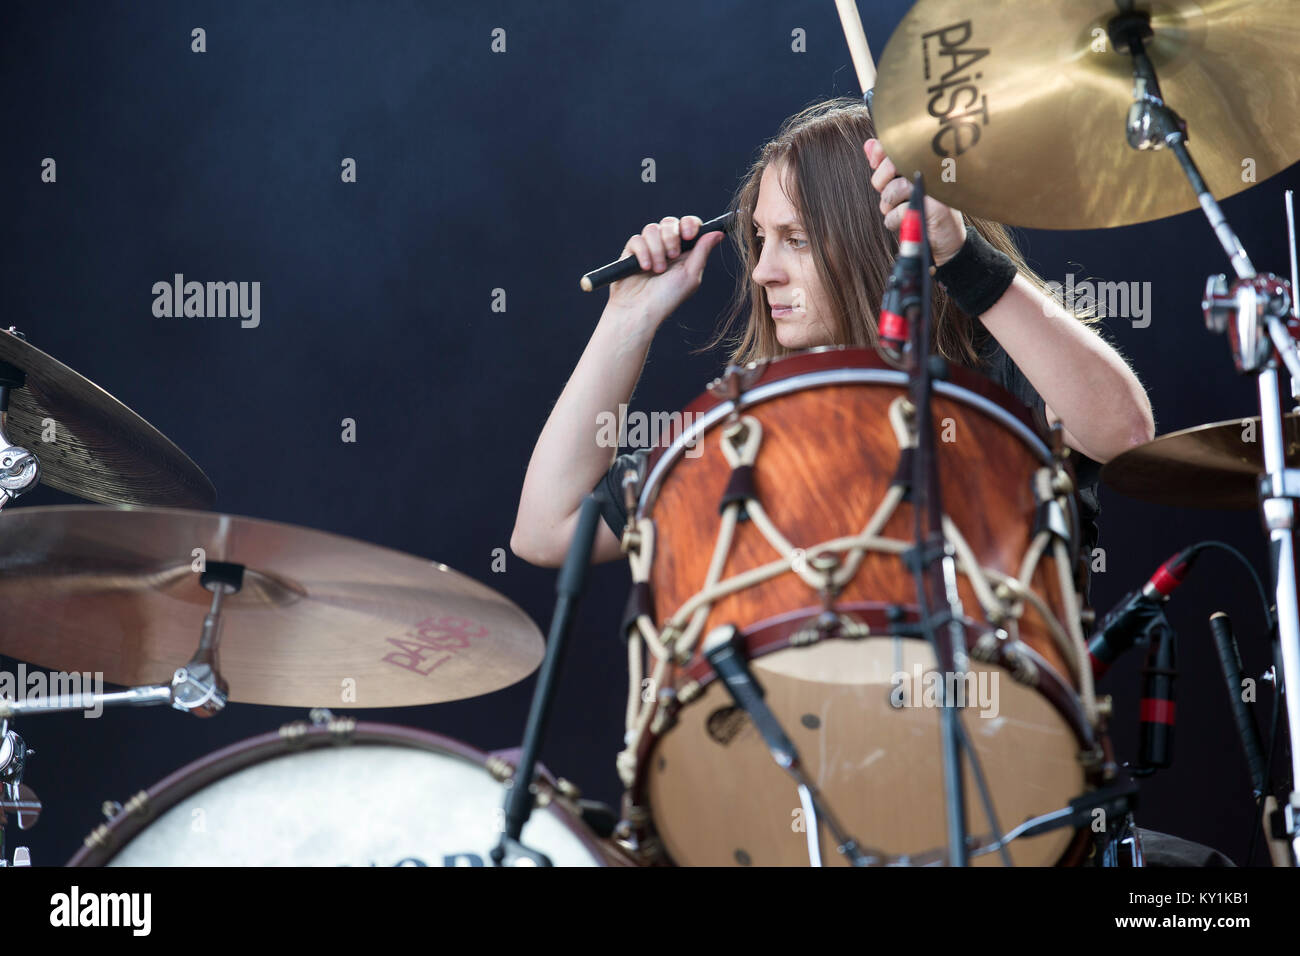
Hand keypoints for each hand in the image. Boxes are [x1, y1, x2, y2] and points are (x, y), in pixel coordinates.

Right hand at [608, 215, 725, 326]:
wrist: (640, 311)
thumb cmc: (667, 298)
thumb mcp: (691, 275)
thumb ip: (703, 251)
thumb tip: (719, 233)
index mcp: (684, 251)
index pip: (689, 224)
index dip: (689, 224)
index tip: (689, 235)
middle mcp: (666, 247)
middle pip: (670, 222)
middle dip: (671, 237)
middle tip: (672, 256)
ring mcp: (648, 249)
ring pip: (652, 229)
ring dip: (657, 249)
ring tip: (658, 270)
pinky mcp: (631, 253)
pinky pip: (636, 239)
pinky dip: (642, 253)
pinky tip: (645, 268)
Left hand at [864, 138, 966, 265]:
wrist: (946, 237)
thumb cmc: (922, 207)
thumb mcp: (903, 184)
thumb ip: (888, 165)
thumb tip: (869, 145)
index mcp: (926, 158)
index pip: (898, 143)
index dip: (880, 152)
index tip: (875, 164)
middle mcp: (934, 168)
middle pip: (892, 164)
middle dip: (881, 182)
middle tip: (887, 194)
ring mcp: (937, 187)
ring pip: (894, 189)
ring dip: (888, 205)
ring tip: (896, 210)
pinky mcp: (937, 207)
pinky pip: (900, 211)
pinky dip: (895, 221)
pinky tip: (905, 221)